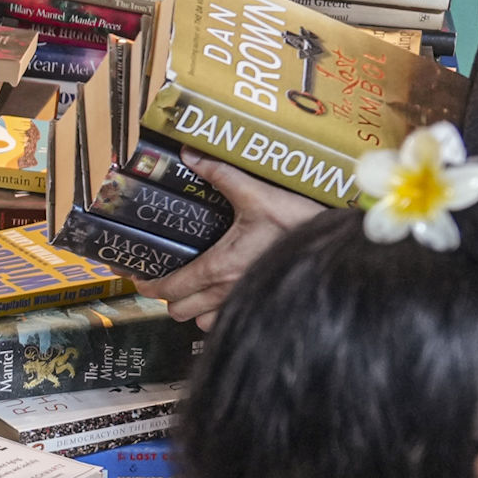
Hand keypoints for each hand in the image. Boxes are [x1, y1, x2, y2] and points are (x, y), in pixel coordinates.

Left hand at [144, 162, 326, 324]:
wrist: (336, 247)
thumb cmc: (299, 223)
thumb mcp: (258, 194)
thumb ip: (222, 175)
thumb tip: (191, 154)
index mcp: (219, 267)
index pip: (172, 288)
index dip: (150, 286)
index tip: (141, 279)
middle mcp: (227, 292)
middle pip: (180, 311)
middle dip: (169, 298)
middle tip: (168, 280)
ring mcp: (245, 304)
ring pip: (203, 322)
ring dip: (195, 309)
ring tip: (195, 289)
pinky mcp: (262, 307)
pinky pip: (228, 322)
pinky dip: (219, 315)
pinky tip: (224, 295)